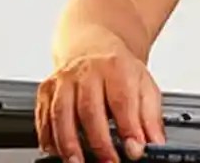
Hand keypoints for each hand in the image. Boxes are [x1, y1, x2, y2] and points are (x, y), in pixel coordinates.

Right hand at [35, 47, 165, 162]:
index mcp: (115, 67)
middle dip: (98, 141)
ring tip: (78, 162)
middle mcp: (86, 71)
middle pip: (89, 109)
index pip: (122, 100)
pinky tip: (58, 151)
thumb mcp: (144, 86)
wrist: (93, 48)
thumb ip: (150, 116)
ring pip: (61, 113)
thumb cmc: (119, 71)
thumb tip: (154, 142)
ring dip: (68, 143)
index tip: (134, 150)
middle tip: (109, 162)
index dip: (128, 127)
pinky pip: (44, 116)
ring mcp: (64, 79)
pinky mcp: (47, 90)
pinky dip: (49, 137)